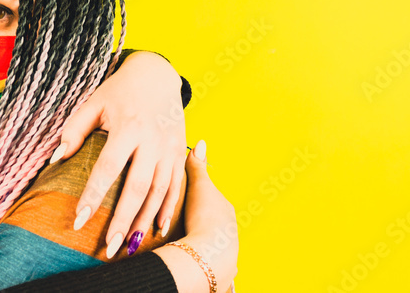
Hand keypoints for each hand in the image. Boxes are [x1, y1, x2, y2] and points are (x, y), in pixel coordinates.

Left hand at [53, 51, 186, 256]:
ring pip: (159, 191)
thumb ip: (74, 130)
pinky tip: (158, 229)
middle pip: (137, 187)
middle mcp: (152, 140)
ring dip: (144, 221)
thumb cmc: (119, 90)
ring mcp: (169, 148)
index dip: (93, 196)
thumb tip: (55, 159)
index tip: (80, 221)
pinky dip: (168, 209)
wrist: (158, 75)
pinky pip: (177, 186)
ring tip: (130, 245)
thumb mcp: (94, 103)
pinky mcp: (179, 152)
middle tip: (109, 247)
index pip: (107, 168)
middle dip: (123, 220)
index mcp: (128, 127)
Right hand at [156, 141, 238, 291]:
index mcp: (226, 208)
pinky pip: (209, 258)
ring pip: (211, 239)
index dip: (196, 197)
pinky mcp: (219, 266)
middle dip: (199, 220)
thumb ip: (198, 167)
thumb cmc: (204, 218)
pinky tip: (191, 256)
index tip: (184, 199)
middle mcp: (230, 228)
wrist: (208, 253)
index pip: (211, 197)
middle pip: (212, 219)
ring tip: (183, 239)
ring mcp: (226, 247)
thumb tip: (201, 143)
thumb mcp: (198, 187)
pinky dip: (201, 256)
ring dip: (200, 239)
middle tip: (180, 220)